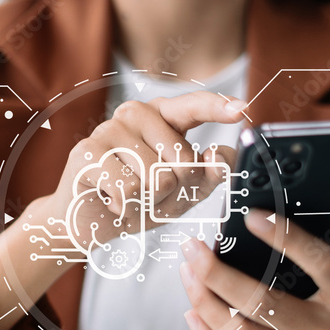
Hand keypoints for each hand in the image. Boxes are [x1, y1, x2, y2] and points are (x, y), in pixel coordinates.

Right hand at [45, 91, 244, 249]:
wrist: (88, 222)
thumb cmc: (137, 201)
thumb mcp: (183, 193)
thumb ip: (209, 175)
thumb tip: (222, 157)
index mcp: (163, 116)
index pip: (195, 107)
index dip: (217, 107)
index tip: (242, 110)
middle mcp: (136, 114)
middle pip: (183, 161)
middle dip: (172, 193)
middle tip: (147, 195)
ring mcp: (110, 128)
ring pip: (158, 179)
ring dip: (147, 203)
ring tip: (128, 199)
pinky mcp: (88, 151)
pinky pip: (130, 190)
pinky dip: (126, 208)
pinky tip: (111, 201)